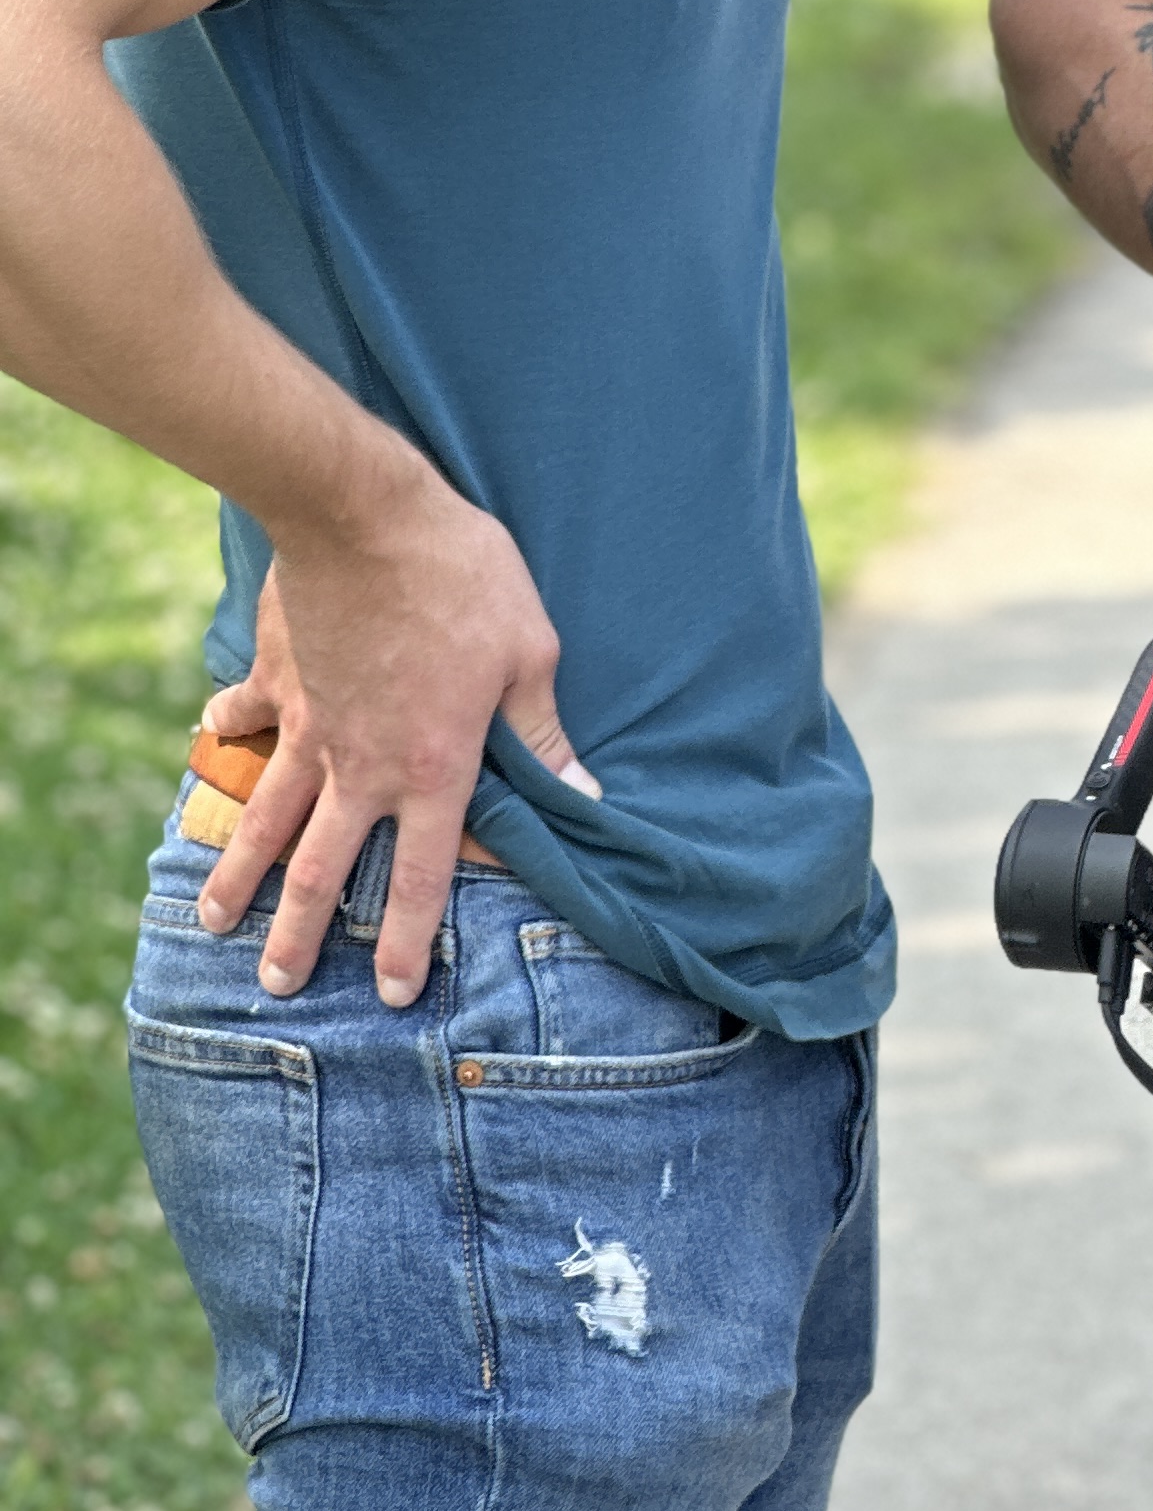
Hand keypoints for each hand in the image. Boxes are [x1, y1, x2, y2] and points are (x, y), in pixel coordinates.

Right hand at [195, 455, 592, 1007]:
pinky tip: (210, 740)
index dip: (410, 941)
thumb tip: (584, 794)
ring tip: (213, 922)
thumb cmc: (465, 579)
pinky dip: (224, 731)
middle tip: (277, 986)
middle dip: (300, 936)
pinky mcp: (273, 680)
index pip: (424, 877)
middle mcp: (361, 766)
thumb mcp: (530, 652)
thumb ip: (543, 733)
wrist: (365, 517)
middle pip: (325, 871)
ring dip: (238, 872)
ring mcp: (308, 727)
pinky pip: (242, 716)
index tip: (396, 993)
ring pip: (267, 819)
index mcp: (433, 769)